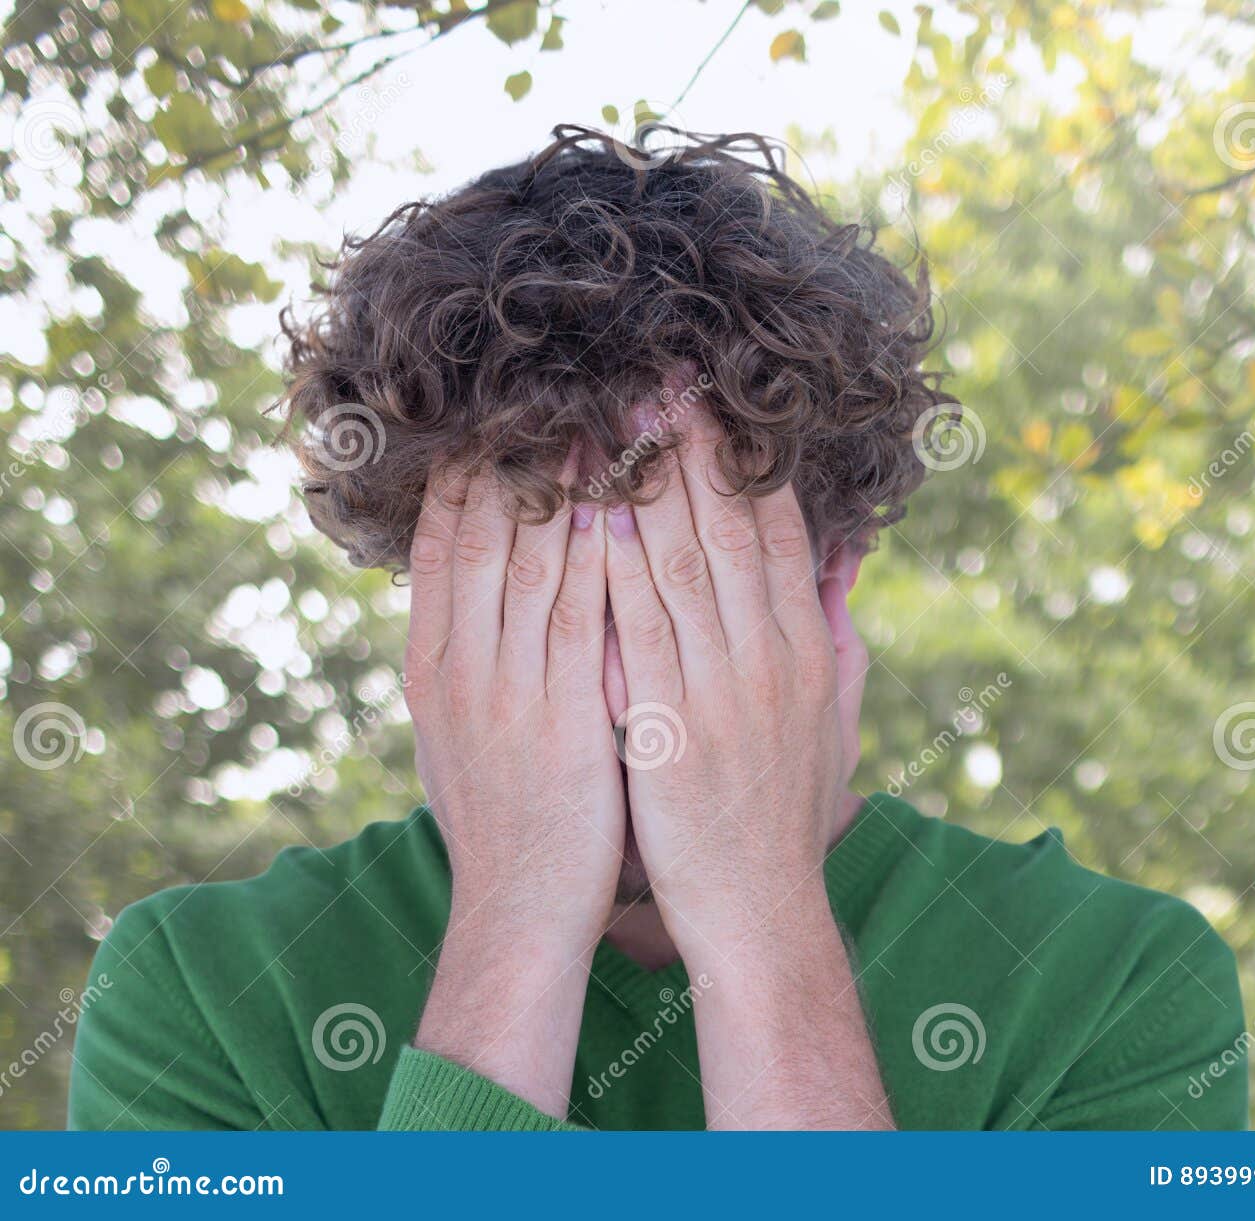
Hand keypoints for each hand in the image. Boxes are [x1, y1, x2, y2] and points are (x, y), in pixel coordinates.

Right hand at [404, 461, 621, 1115]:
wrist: (519, 909)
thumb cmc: (504, 823)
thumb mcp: (464, 734)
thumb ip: (473, 663)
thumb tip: (479, 604)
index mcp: (433, 664)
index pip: (442, 542)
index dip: (470, 470)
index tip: (499, 412)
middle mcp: (460, 660)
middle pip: (480, 530)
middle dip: (517, 450)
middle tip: (551, 380)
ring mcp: (506, 681)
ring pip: (527, 553)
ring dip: (562, 477)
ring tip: (593, 409)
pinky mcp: (560, 708)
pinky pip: (578, 607)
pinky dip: (593, 547)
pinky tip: (617, 496)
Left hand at [601, 408, 845, 962]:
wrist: (760, 908)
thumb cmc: (789, 818)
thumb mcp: (834, 726)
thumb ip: (839, 643)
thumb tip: (842, 573)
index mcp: (808, 651)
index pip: (782, 536)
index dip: (749, 464)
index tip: (721, 405)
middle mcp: (770, 656)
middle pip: (732, 529)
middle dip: (697, 448)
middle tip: (663, 376)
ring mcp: (720, 688)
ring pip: (684, 562)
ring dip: (650, 483)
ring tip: (621, 417)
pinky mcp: (667, 724)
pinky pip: (638, 627)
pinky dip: (616, 562)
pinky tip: (593, 512)